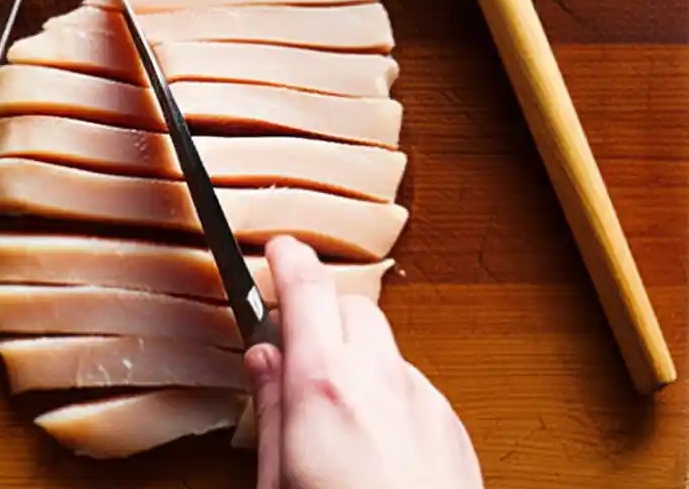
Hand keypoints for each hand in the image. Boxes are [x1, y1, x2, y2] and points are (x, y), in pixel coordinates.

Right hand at [247, 237, 481, 488]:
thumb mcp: (274, 480)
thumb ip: (270, 407)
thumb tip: (262, 356)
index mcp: (323, 388)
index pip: (306, 289)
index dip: (287, 259)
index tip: (277, 249)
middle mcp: (381, 382)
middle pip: (352, 305)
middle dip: (320, 310)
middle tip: (292, 339)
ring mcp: (424, 402)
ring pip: (384, 346)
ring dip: (354, 353)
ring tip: (330, 405)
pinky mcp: (452, 428)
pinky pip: (412, 384)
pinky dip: (386, 390)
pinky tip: (370, 440)